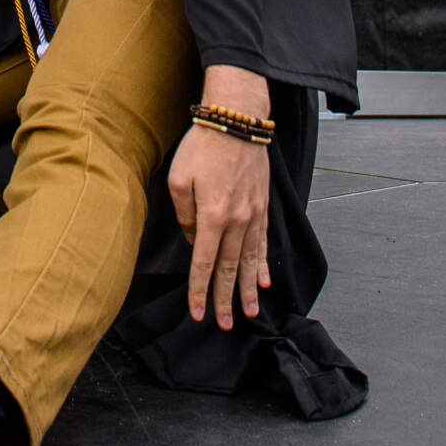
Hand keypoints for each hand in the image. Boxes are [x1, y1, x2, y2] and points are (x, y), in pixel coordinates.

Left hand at [168, 66, 273, 329]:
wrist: (237, 121)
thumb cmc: (203, 146)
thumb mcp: (179, 179)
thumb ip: (184, 215)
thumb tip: (193, 240)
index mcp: (212, 216)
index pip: (203, 263)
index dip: (199, 290)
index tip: (198, 313)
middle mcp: (237, 220)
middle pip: (230, 268)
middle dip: (226, 298)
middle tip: (226, 324)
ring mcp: (254, 214)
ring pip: (250, 260)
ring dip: (249, 289)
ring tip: (250, 312)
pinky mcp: (263, 206)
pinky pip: (264, 242)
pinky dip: (264, 263)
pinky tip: (266, 280)